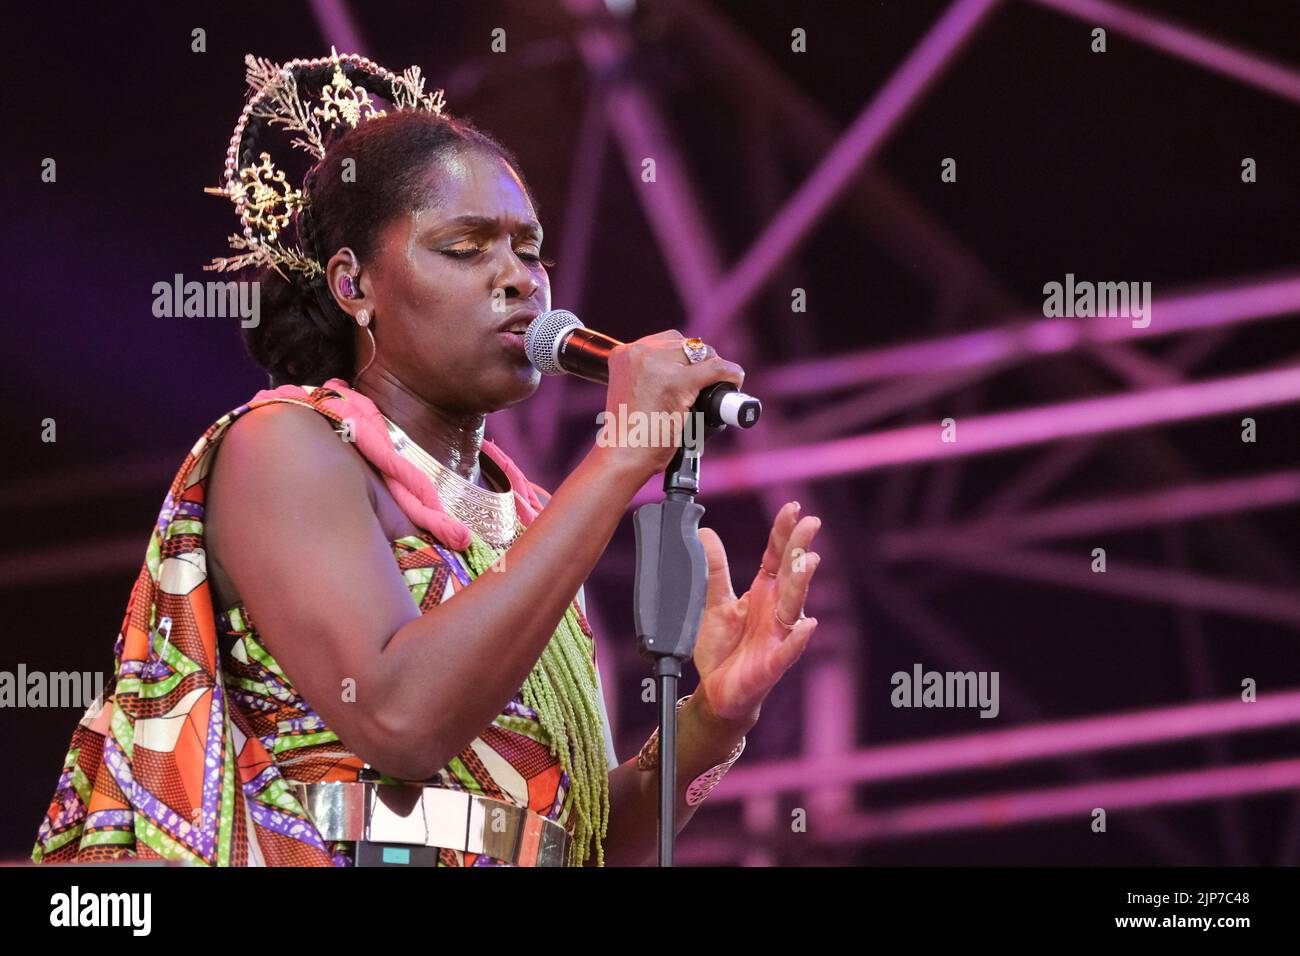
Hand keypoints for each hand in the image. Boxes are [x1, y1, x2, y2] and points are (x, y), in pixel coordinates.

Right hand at [596, 330, 744, 479]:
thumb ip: (653, 375)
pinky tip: (734, 383)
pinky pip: (716, 369)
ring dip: (713, 370)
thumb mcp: (635, 391)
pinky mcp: (676, 384)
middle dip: (701, 363)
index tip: (693, 375)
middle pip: (687, 344)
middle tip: (704, 387)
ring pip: (702, 354)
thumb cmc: (630, 433)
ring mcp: (657, 367)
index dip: (686, 359)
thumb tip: (693, 371)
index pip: (668, 341)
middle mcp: (638, 353)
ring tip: (712, 391)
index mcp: (625, 353)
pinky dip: (730, 375)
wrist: (622, 457)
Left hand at [692, 502, 821, 723]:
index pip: (777, 557)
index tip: (793, 508)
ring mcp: (778, 636)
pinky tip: (806, 624)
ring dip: (802, 583)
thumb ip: (714, 570)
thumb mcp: (714, 603)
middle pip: (791, 574)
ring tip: (808, 561)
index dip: (784, 533)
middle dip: (800, 548)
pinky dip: (798, 638)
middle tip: (810, 523)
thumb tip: (706, 533)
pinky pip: (788, 649)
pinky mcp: (773, 663)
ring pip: (793, 605)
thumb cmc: (723, 648)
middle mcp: (776, 610)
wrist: (717, 690)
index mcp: (763, 593)